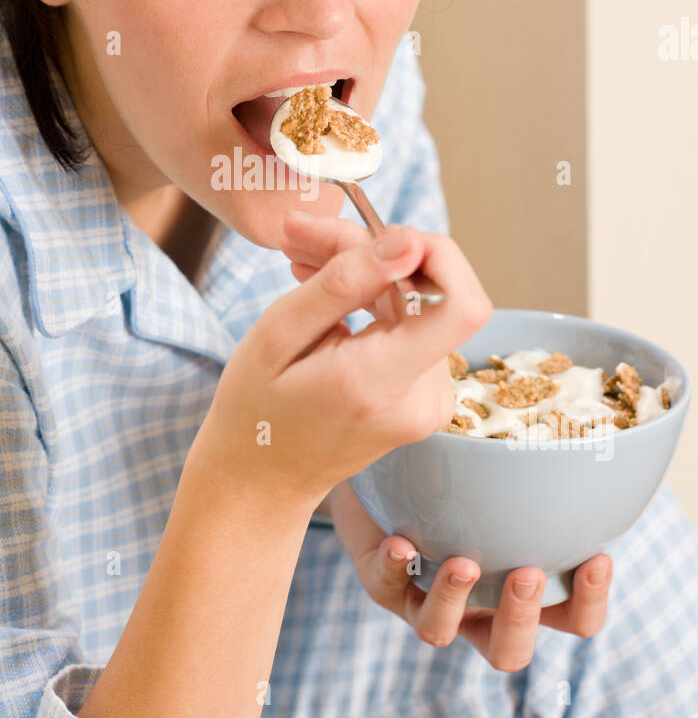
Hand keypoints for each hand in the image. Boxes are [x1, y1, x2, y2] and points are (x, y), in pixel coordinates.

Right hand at [190, 213, 491, 511]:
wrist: (260, 482)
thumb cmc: (255, 412)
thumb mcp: (278, 334)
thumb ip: (346, 282)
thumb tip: (410, 241)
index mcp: (381, 384)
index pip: (462, 305)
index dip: (437, 254)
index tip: (379, 235)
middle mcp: (421, 398)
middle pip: (429, 292)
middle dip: (373, 251)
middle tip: (300, 235)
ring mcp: (430, 402)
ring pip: (419, 303)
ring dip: (367, 274)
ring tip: (300, 261)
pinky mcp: (426, 396)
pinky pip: (412, 327)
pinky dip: (372, 302)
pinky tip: (323, 294)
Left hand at [327, 481, 612, 670]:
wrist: (390, 471)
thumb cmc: (464, 478)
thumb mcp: (505, 480)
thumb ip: (538, 477)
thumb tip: (581, 432)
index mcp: (519, 592)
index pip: (572, 620)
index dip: (590, 603)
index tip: (596, 559)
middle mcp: (474, 607)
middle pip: (508, 652)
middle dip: (520, 619)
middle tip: (527, 574)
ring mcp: (424, 600)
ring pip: (438, 633)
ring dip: (454, 600)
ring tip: (463, 562)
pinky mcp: (382, 582)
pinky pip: (386, 585)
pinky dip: (395, 565)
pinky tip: (403, 543)